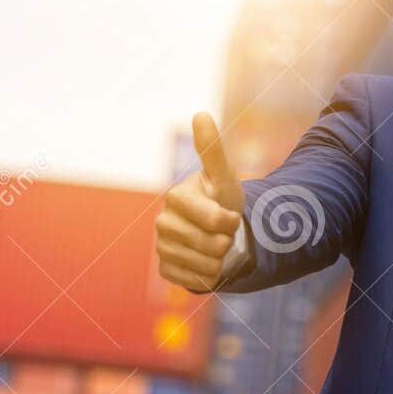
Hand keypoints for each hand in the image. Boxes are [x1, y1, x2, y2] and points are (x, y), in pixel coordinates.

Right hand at [155, 113, 244, 293]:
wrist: (219, 231)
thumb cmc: (222, 199)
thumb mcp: (223, 176)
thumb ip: (212, 149)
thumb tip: (200, 113)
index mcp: (176, 198)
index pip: (216, 219)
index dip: (231, 220)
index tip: (231, 214)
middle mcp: (163, 222)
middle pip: (212, 245)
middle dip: (226, 241)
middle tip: (223, 232)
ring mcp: (161, 247)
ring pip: (205, 265)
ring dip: (220, 259)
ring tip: (216, 245)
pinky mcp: (165, 270)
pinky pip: (194, 280)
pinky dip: (208, 274)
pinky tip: (206, 261)